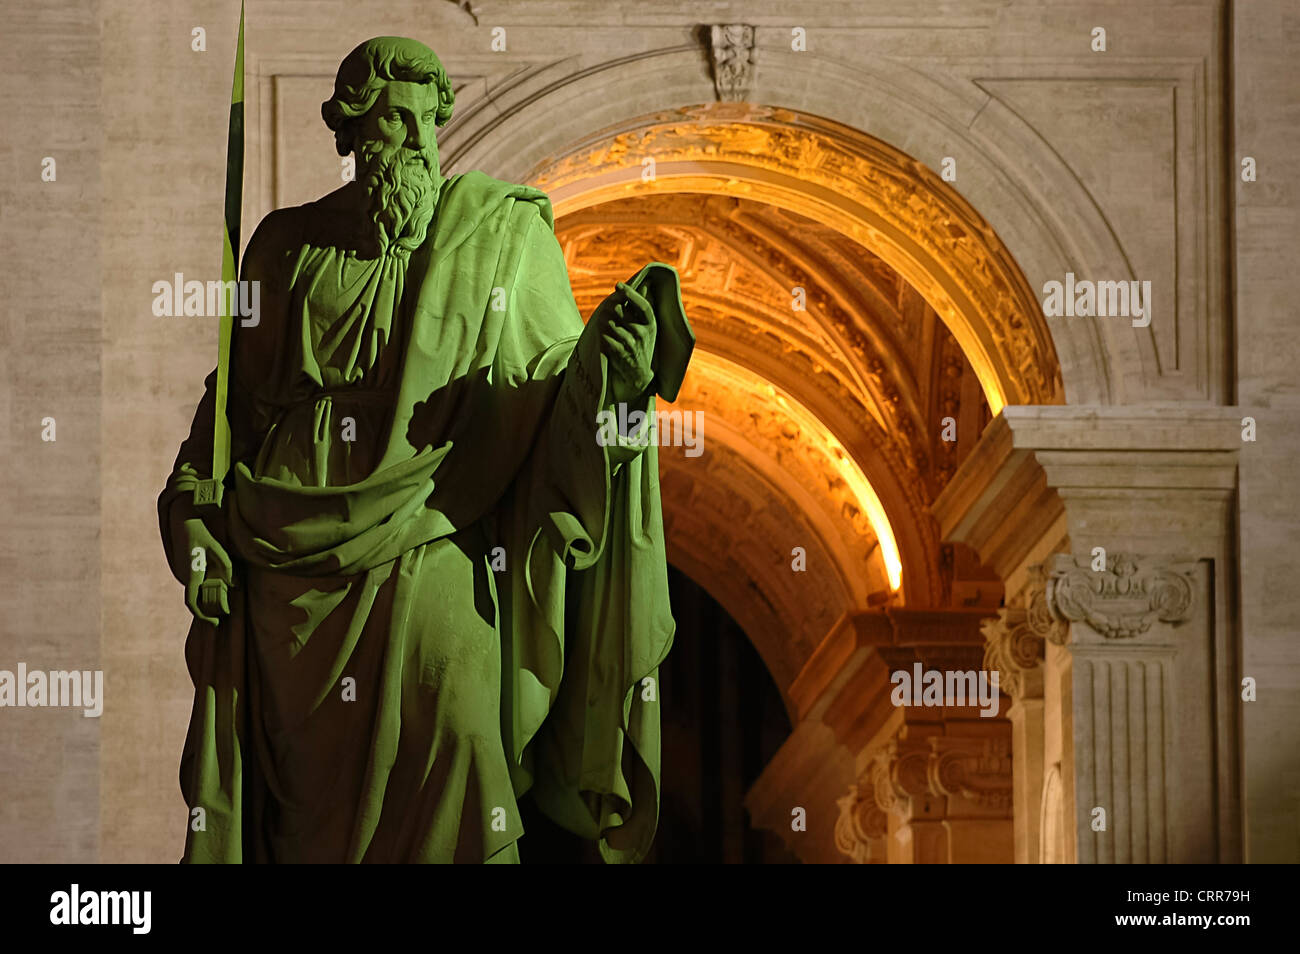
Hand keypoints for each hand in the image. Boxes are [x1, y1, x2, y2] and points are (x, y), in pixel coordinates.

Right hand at [170, 504, 234, 624]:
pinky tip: (217, 589)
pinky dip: (204, 591)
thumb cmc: (202, 535)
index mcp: (192, 574)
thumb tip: (235, 585)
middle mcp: (185, 576)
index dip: (202, 615)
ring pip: (195, 593)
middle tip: (223, 615)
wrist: (186, 523)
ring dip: (206, 600)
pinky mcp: (187, 569)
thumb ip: (227, 568)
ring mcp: (184, 573)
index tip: (215, 623)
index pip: (192, 602)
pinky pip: (195, 585)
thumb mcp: (218, 550)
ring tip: (222, 604)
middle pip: (195, 600)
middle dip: (207, 610)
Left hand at [592, 281, 655, 405]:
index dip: (631, 293)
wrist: (638, 375)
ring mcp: (632, 344)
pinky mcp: (620, 354)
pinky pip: (605, 338)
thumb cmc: (641, 345)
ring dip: (603, 323)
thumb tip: (646, 284)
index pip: (643, 305)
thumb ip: (642, 305)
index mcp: (651, 324)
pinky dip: (602, 336)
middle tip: (606, 311)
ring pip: (610, 324)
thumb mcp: (646, 326)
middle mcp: (643, 333)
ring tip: (603, 325)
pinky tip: (603, 338)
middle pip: (620, 311)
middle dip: (610, 309)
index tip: (618, 284)